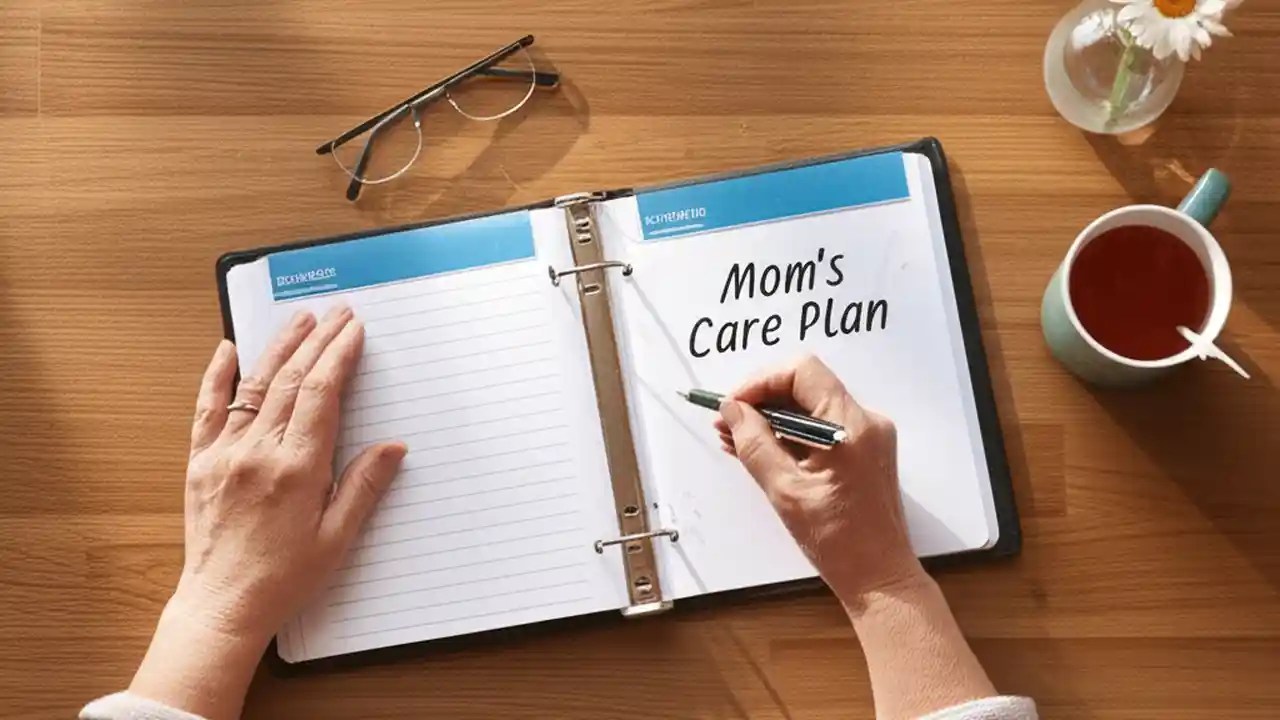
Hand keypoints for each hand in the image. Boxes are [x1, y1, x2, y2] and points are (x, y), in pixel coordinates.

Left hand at [130, 306, 405, 718]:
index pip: (321, 395)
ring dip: (279, 348)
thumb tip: (394, 446)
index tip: (354, 331)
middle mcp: (258, 453)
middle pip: (291, 381)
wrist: (223, 605)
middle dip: (318, 341)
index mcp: (297, 470)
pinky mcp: (201, 463)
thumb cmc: (285, 578)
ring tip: (300, 319)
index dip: (339, 357)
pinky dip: (217, 377)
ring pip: (254, 387)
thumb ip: (364, 487)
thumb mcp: (337, 539)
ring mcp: (225, 454)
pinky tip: (227, 350)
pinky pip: (208, 410)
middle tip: (337, 313)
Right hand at [715, 354, 923, 608]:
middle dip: (761, 401)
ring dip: (771, 420)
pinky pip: (820, 431)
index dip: (761, 381)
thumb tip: (731, 409)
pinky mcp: (863, 454)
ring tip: (733, 440)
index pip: (802, 371)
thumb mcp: (784, 490)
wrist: (880, 578)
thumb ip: (755, 443)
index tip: (732, 405)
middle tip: (726, 423)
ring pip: (810, 410)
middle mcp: (865, 422)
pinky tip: (759, 452)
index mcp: (850, 425)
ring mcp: (867, 438)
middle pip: (805, 387)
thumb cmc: (837, 540)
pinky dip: (789, 437)